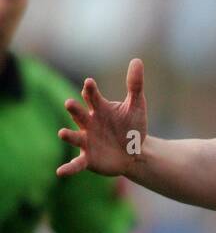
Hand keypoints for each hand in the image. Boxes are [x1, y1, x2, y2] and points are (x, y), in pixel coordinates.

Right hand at [56, 58, 147, 178]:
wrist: (135, 152)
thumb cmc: (132, 126)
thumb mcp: (136, 106)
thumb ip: (135, 85)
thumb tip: (137, 60)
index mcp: (99, 108)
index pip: (92, 96)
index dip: (90, 90)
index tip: (89, 84)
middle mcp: (89, 123)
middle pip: (79, 114)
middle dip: (74, 109)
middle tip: (69, 103)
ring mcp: (86, 140)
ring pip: (74, 136)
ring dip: (68, 135)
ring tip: (62, 134)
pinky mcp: (88, 158)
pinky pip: (76, 164)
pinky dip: (68, 168)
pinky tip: (60, 172)